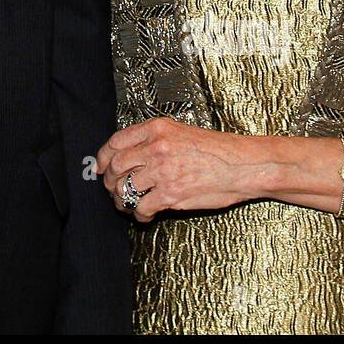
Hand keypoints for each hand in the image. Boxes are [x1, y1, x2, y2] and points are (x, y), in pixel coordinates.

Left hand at [95, 117, 255, 222]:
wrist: (242, 165)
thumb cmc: (216, 150)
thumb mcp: (180, 132)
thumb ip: (154, 141)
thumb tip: (130, 156)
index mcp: (157, 129)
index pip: (116, 141)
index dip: (103, 156)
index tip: (100, 166)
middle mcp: (156, 147)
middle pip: (116, 165)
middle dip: (109, 180)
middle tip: (112, 189)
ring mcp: (162, 170)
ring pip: (125, 188)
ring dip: (122, 200)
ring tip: (127, 205)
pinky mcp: (171, 193)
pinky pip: (142, 206)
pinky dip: (139, 214)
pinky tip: (145, 215)